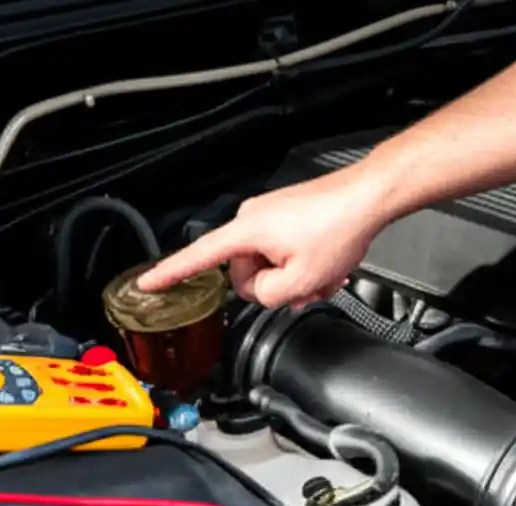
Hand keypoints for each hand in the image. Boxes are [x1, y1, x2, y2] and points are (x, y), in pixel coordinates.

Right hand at [136, 166, 394, 307]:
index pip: (197, 257)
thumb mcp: (302, 280)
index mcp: (246, 232)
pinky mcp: (289, 217)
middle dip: (277, 286)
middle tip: (306, 284)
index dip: (170, 274)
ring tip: (324, 274)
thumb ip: (269, 297)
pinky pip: (287, 252)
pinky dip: (306, 265)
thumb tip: (265, 293)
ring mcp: (271, 217)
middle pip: (247, 273)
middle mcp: (253, 219)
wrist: (368, 197)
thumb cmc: (338, 226)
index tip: (148, 283)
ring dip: (296, 278)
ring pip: (272, 265)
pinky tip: (327, 266)